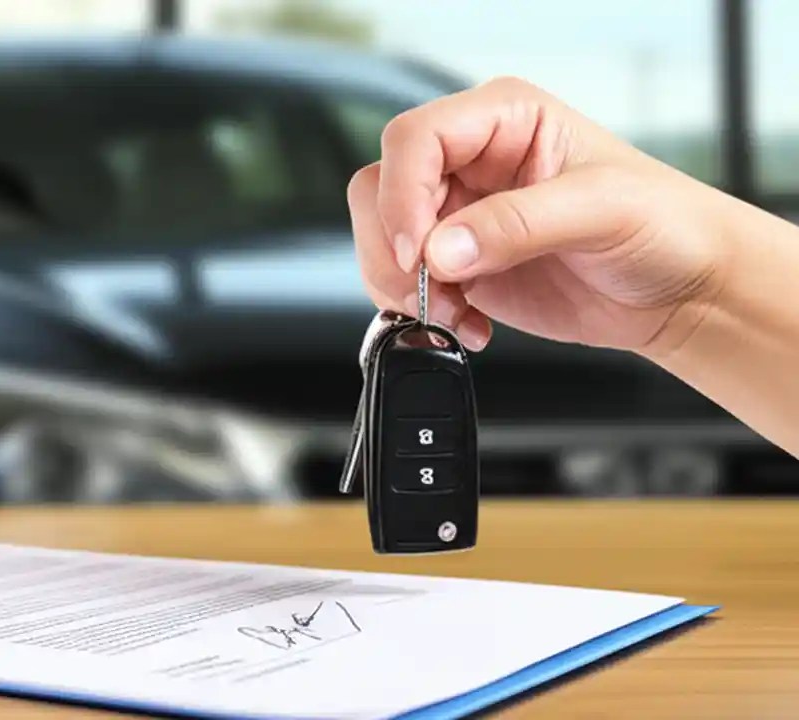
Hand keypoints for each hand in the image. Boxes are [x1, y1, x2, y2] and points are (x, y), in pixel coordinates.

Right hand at [348, 77, 736, 355]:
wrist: (680, 292)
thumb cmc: (664, 226)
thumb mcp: (602, 210)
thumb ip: (517, 224)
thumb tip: (442, 250)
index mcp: (504, 120)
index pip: (416, 138)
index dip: (403, 193)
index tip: (420, 250)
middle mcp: (471, 162)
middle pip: (381, 188)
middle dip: (393, 247)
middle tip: (429, 288)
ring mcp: (460, 216)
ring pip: (383, 240)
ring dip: (404, 286)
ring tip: (456, 313)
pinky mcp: (459, 266)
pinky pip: (405, 284)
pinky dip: (422, 313)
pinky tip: (469, 325)